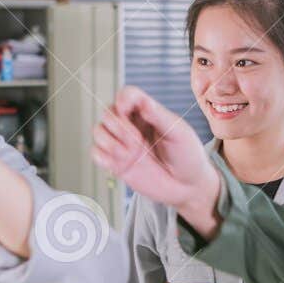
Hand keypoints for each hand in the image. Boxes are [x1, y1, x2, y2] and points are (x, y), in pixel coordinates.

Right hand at [92, 87, 222, 235]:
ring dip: (110, 142)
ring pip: (98, 131)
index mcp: (147, 113)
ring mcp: (122, 144)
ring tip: (131, 155)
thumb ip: (159, 116)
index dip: (122, 99)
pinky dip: (103, 157)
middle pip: (108, 112)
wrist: (187, 187)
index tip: (125, 109)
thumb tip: (144, 102)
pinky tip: (121, 164)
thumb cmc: (188, 156)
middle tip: (137, 140)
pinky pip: (96, 154)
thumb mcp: (179, 133)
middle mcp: (132, 126)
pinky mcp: (116, 162)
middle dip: (118, 126)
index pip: (127, 95)